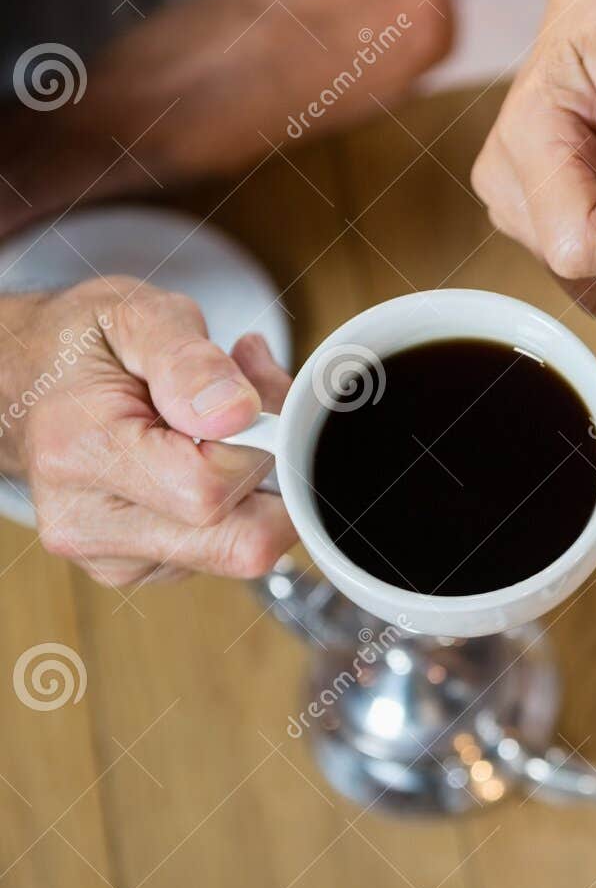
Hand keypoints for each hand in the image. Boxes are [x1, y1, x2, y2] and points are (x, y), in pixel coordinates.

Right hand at [0, 279, 295, 586]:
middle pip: (238, 543)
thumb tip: (238, 414)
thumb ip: (190, 362)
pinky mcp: (138, 570)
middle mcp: (87, 523)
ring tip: (222, 430)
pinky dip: (236, 508)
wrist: (31, 381)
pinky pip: (222, 553)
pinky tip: (206, 461)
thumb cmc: (84, 346)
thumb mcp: (136, 317)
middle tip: (254, 411)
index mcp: (79, 454)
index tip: (252, 390)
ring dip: (257, 489)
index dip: (259, 442)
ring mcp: (112, 557)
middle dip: (273, 474)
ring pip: (240, 550)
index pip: (210, 489)